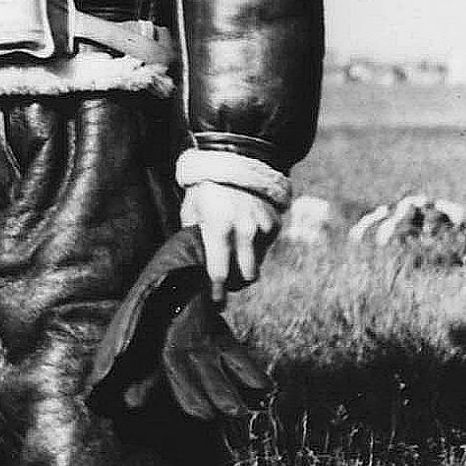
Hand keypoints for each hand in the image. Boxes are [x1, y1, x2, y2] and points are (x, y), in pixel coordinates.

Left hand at [180, 182, 279, 299]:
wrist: (235, 161)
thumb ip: (194, 237)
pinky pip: (265, 250)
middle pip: (246, 277)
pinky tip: (244, 237)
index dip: (217, 293)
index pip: (219, 273)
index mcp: (219, 228)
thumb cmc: (205, 189)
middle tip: (225, 282)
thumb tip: (196, 264)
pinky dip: (255, 250)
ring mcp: (262, 228)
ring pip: (257, 265)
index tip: (215, 304)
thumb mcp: (191, 211)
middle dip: (235, 284)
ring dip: (245, 268)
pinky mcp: (274, 225)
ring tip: (233, 258)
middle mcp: (244, 231)